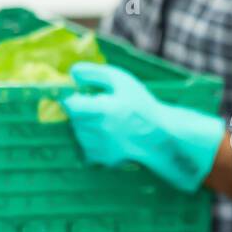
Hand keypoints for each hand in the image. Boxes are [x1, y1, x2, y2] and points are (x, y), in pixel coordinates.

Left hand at [63, 63, 223, 193]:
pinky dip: (92, 141)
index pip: (70, 104)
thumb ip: (94, 73)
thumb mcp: (122, 80)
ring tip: (106, 120)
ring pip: (79, 134)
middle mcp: (98, 131)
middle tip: (99, 106)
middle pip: (74, 119)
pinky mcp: (104, 159)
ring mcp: (100, 147)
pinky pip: (87, 148)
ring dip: (85, 126)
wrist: (161, 135)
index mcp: (102, 110)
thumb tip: (72, 73)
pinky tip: (108, 135)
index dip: (72, 97)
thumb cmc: (142, 105)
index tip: (80, 94)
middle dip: (81, 111)